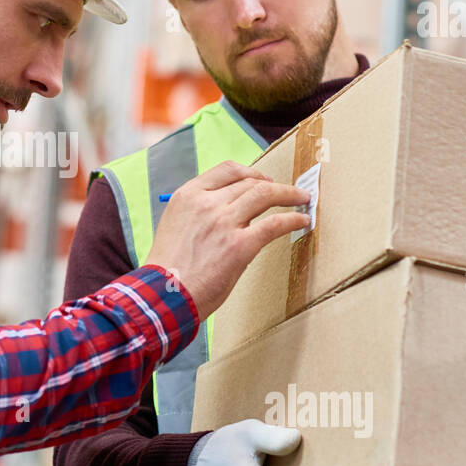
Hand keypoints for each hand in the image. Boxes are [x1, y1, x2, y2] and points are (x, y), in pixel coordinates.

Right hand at [145, 160, 309, 317]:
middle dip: (273, 185)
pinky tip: (302, 221)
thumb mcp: (176, 226)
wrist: (163, 295)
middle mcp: (206, 203)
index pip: (227, 171)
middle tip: (288, 192)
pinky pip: (274, 224)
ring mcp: (223, 222)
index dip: (251, 172)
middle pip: (250, 182)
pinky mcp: (239, 246)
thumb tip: (231, 213)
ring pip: (265, 194)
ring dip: (289, 194)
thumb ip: (200, 213)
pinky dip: (293, 219)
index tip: (264, 179)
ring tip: (302, 199)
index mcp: (188, 196)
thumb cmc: (168, 269)